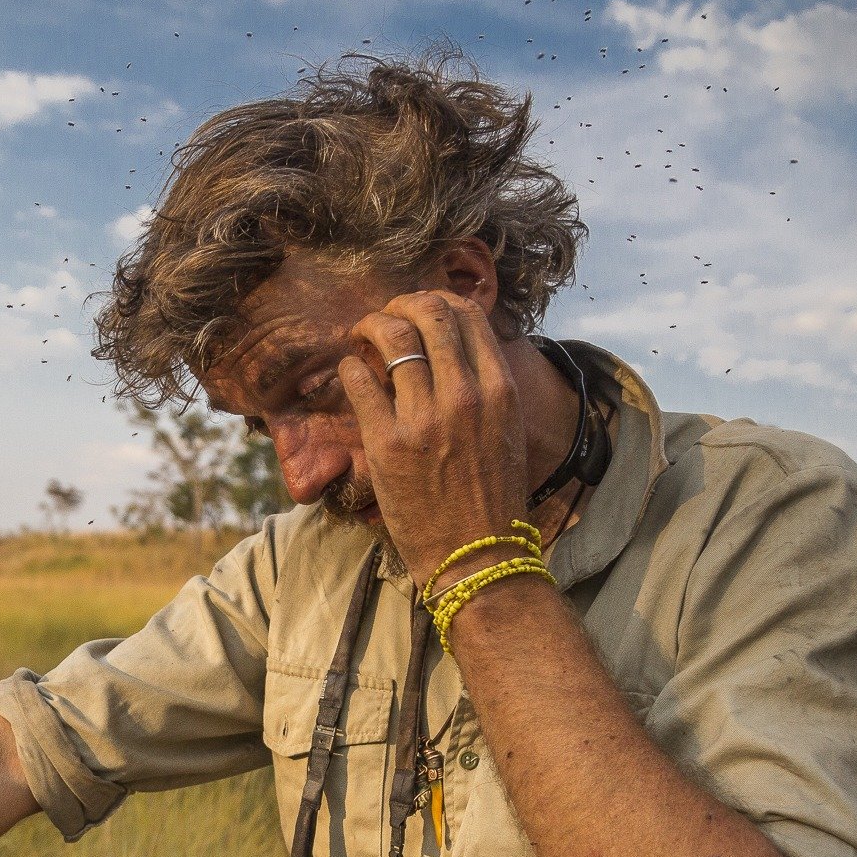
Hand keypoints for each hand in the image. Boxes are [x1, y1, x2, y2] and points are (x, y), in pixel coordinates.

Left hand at [337, 289, 528, 585]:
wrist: (477, 557)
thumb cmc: (491, 498)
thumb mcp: (506, 432)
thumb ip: (485, 388)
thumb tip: (455, 350)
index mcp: (499, 390)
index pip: (467, 316)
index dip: (437, 300)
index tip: (419, 307)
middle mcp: (465, 396)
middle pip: (429, 314)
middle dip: (400, 303)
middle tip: (384, 315)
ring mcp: (424, 418)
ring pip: (391, 337)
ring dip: (369, 327)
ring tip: (360, 335)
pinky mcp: (386, 443)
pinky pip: (359, 379)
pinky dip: (350, 366)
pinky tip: (350, 372)